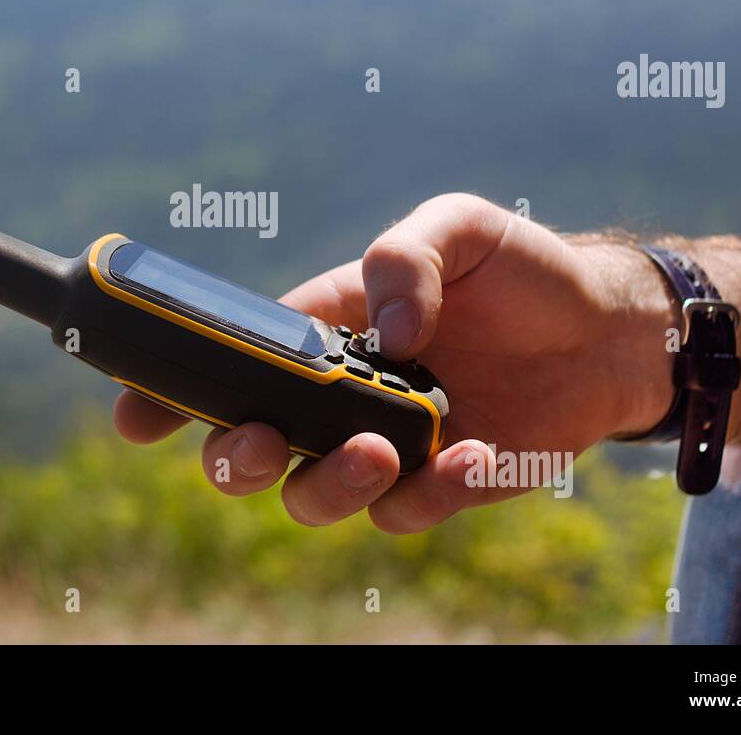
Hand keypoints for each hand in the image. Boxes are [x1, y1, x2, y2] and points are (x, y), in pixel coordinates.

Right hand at [113, 194, 675, 532]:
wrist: (608, 327)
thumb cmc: (519, 268)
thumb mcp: (459, 226)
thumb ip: (403, 258)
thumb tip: (383, 338)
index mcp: (320, 330)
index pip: (227, 362)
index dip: (169, 390)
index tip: (132, 413)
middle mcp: (336, 397)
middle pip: (246, 446)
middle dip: (232, 456)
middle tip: (258, 442)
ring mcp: (383, 446)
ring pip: (310, 495)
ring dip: (326, 483)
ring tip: (379, 449)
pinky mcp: (439, 486)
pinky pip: (405, 513)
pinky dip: (431, 493)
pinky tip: (478, 452)